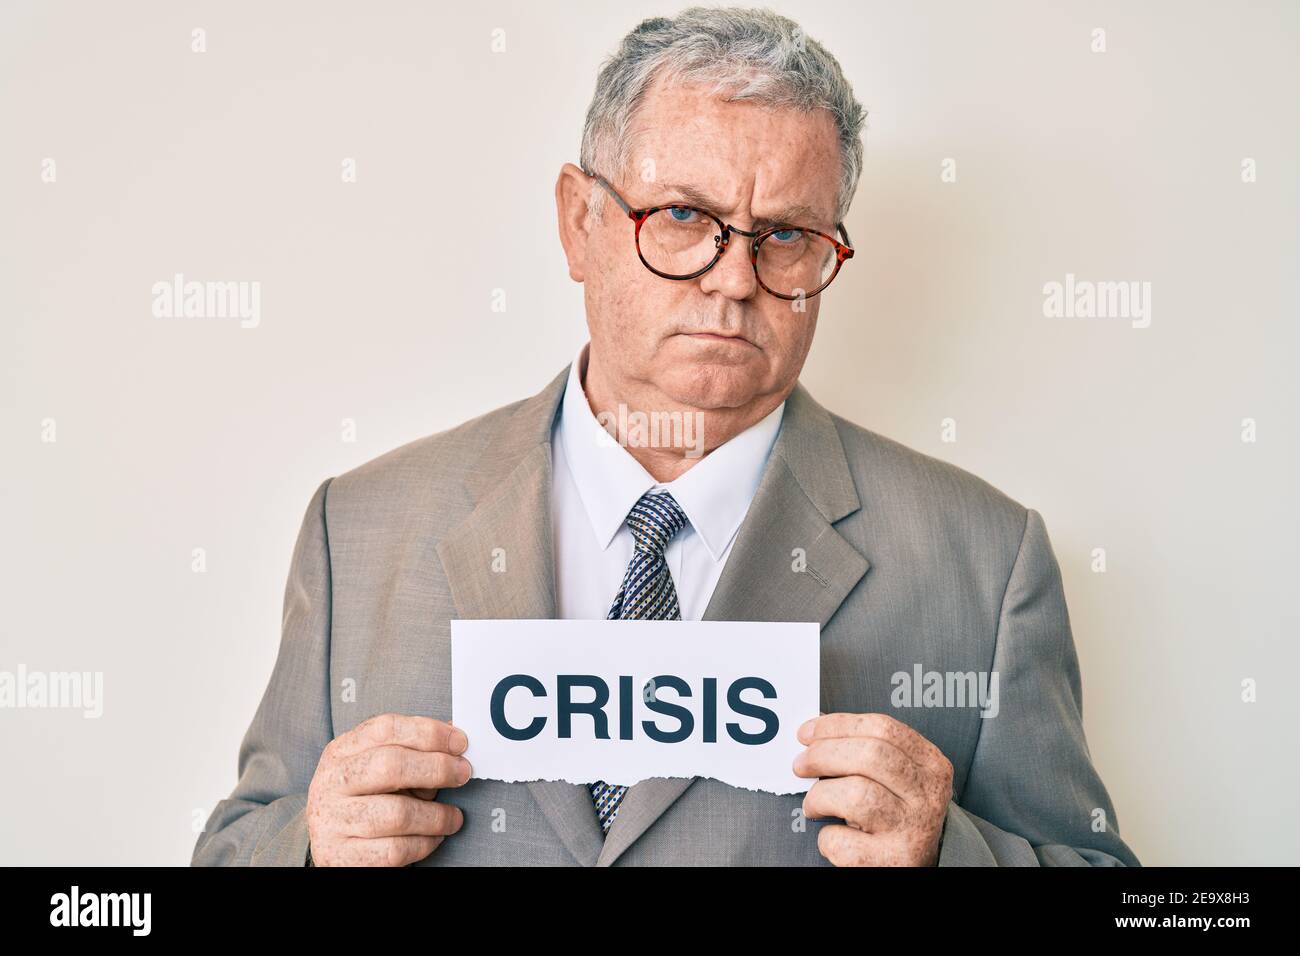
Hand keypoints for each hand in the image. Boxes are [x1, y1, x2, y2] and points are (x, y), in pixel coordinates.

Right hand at [306, 713, 470, 865]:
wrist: (330, 847)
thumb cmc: (362, 801)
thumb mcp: (375, 768)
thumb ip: (410, 753)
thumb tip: (454, 743)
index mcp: (341, 751)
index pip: (385, 729)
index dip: (428, 732)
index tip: (459, 742)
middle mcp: (332, 782)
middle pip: (390, 765)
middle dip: (437, 768)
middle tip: (462, 774)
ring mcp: (334, 821)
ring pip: (398, 814)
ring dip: (437, 815)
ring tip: (452, 817)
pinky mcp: (342, 857)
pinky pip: (395, 850)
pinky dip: (424, 843)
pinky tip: (433, 837)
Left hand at [793, 712, 952, 865]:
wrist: (919, 863)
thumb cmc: (899, 813)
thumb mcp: (898, 776)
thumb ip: (865, 749)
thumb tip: (818, 730)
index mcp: (930, 765)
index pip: (883, 728)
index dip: (838, 726)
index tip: (808, 732)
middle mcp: (926, 795)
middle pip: (870, 756)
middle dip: (823, 755)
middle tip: (801, 765)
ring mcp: (911, 829)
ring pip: (856, 795)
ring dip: (821, 796)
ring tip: (813, 804)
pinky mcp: (891, 860)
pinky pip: (844, 840)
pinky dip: (827, 836)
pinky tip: (832, 834)